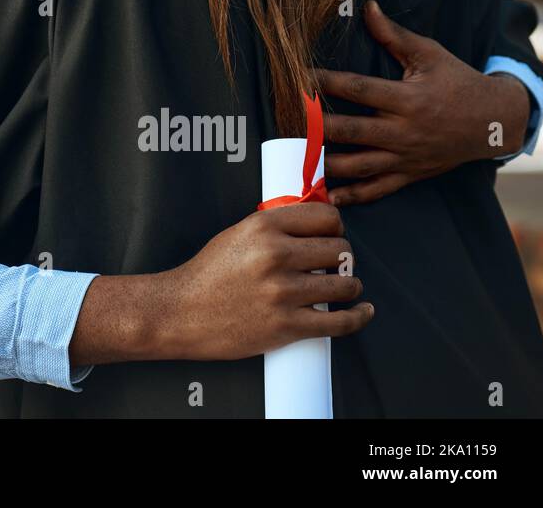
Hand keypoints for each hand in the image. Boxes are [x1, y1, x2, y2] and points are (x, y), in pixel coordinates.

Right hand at [70, 203, 371, 365]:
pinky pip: (339, 322)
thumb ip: (273, 227)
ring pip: (345, 284)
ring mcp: (283, 292)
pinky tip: (362, 311)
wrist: (181, 312)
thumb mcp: (236, 234)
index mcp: (262, 227)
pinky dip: (357, 316)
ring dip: (350, 286)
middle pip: (340, 249)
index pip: (325, 216)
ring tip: (343, 287)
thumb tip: (313, 225)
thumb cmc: (208, 275)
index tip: (333, 234)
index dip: (335, 225)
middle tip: (334, 264)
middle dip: (342, 257)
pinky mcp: (287, 326)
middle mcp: (275, 255)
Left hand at [313, 0, 529, 206]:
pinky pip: (379, 189)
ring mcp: (407, 156)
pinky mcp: (410, 174)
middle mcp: (405, 130)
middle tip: (286, 122)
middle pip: (352, 130)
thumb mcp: (429, 54)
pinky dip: (353, 196)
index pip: (358, 89)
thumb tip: (367, 7)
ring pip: (360, 165)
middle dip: (318, 127)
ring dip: (326, 164)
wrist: (494, 122)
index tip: (296, 77)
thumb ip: (394, 35)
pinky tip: (327, 196)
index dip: (325, 83)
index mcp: (408, 98)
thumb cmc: (457, 81)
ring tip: (297, 160)